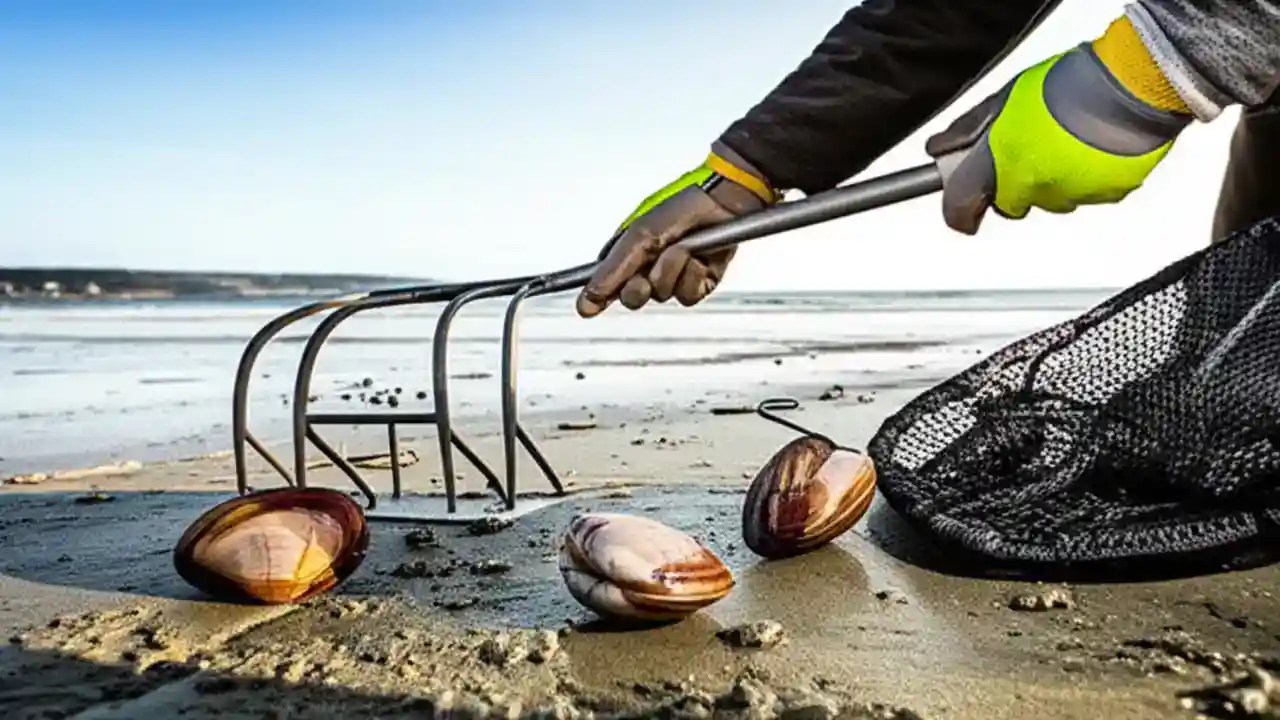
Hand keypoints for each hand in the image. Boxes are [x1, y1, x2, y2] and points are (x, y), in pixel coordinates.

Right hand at [575, 144, 777, 317]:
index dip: (600, 295)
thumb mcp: (639, 237)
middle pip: (633, 297)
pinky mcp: (700, 282)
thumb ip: (612, 271)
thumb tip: (586, 301)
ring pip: (663, 295)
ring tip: (683, 248)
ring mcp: (677, 275)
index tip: (589, 307)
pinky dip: (692, 277)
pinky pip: (688, 296)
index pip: (607, 283)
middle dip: (638, 288)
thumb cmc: (679, 208)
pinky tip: (700, 259)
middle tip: (643, 276)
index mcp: (630, 252)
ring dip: (672, 271)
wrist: (723, 201)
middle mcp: (651, 266)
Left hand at [926, 16, 1193, 234]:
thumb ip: (968, 130)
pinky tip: (1092, 146)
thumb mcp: (1004, 98)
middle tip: (1026, 149)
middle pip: (1010, 204)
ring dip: (1051, 178)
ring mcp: (1070, 196)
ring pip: (1050, 199)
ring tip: (1065, 139)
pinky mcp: (1107, 197)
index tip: (961, 208)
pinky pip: (1087, 194)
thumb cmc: (1068, 84)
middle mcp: (1031, 189)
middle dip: (1012, 185)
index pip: (960, 208)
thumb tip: (940, 149)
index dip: (958, 211)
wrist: (1132, 84)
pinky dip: (1086, 177)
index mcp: (999, 166)